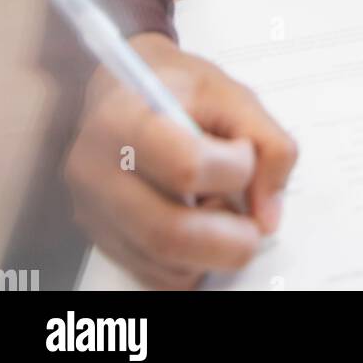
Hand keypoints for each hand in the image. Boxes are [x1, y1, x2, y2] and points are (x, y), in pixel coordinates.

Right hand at [65, 32, 297, 289]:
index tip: (244, 154)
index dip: (235, 169)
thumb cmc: (175, 87)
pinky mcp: (101, 238)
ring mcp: (94, 209)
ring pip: (164, 264)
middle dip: (231, 240)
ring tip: (221, 213)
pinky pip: (155, 275)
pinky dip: (191, 264)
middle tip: (254, 224)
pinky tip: (198, 226)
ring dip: (212, 254)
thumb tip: (268, 214)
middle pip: (170, 233)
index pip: (186, 166)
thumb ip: (267, 142)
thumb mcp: (229, 93)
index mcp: (126, 118)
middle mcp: (96, 169)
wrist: (123, 89)